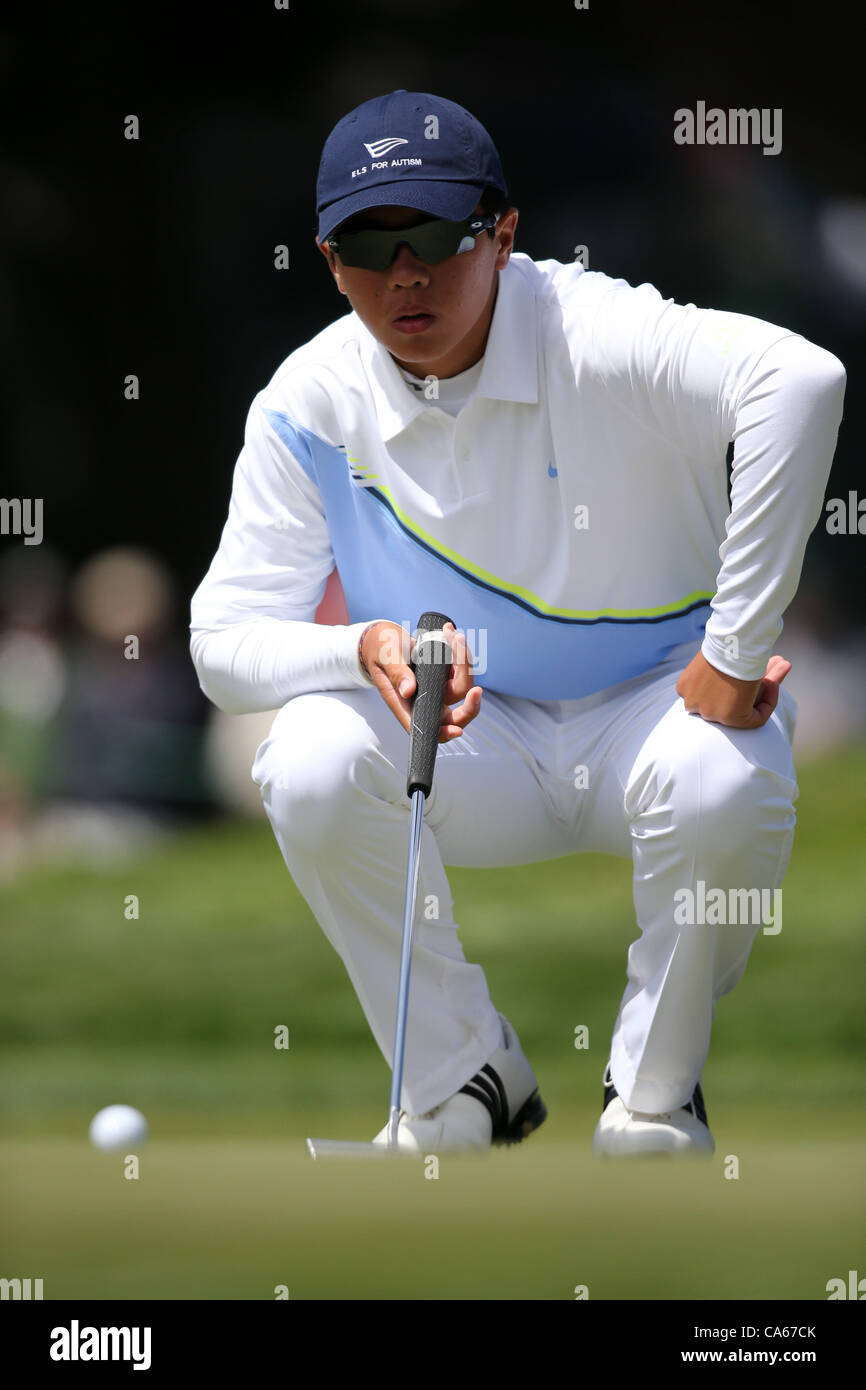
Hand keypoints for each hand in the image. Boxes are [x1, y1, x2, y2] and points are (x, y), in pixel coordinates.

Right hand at [360, 620, 482, 743]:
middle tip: (478, 691)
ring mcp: (437, 689)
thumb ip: (397, 674)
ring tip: (452, 634)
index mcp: (406, 705)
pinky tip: (451, 635)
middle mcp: (425, 701)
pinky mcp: (445, 676)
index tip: (457, 730)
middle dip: (470, 704)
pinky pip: (462, 671)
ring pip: (462, 687)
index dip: (443, 733)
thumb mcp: (386, 658)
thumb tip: (408, 691)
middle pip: (455, 715)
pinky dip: (461, 654)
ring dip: (464, 662)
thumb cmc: (381, 650)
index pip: (428, 728)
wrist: (385, 638)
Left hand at [676, 650, 791, 728]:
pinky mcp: (731, 717)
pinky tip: (774, 685)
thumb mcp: (716, 654)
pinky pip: (755, 718)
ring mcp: (710, 712)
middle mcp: (693, 703)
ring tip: (777, 671)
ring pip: (740, 709)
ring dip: (762, 692)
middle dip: (750, 686)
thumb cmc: (725, 640)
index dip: (732, 682)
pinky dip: (768, 703)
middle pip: (725, 700)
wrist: (733, 641)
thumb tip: (730, 668)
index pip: (709, 693)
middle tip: (771, 668)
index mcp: (685, 687)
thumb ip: (721, 669)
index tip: (746, 669)